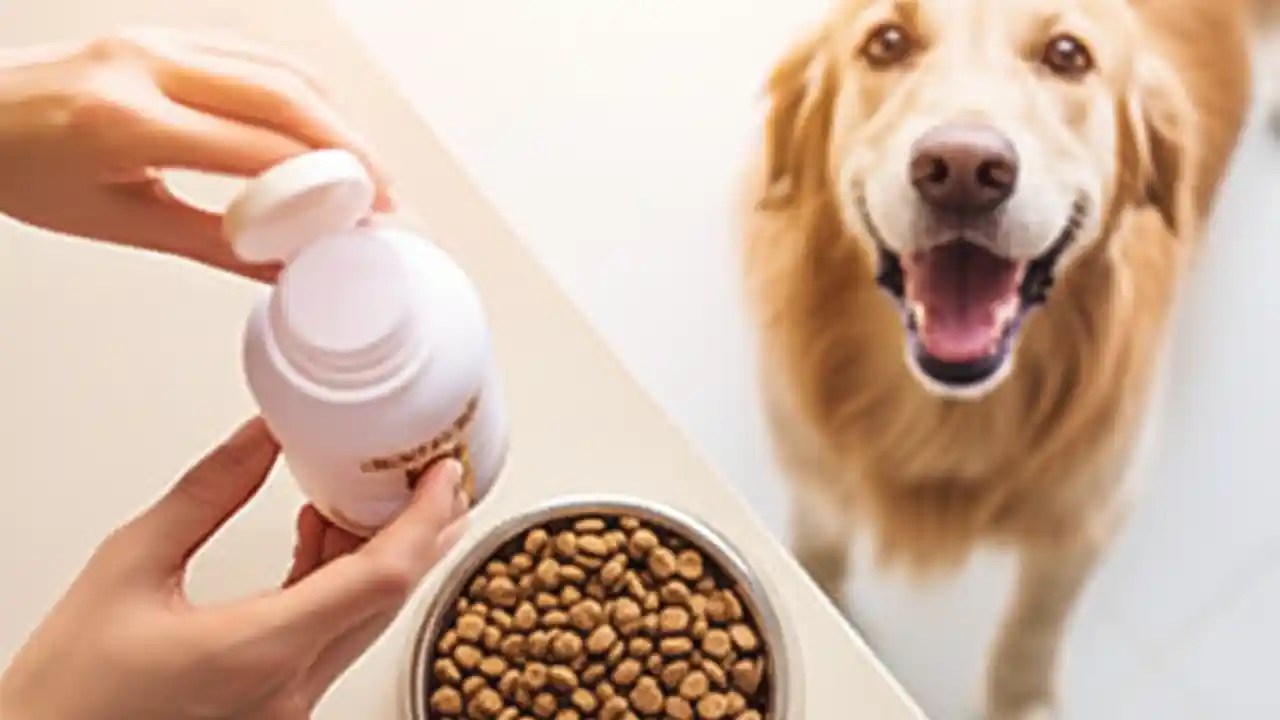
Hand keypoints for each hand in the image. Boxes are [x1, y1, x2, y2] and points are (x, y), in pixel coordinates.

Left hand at [0, 29, 391, 281]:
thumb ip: (211, 244)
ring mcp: (153, 39)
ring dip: (332, 113)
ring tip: (360, 163)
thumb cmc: (18, 167)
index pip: (259, 147)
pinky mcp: (162, 33)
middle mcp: (144, 65)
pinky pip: (252, 53)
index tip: (366, 213)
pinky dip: (298, 90)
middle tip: (383, 188)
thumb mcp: (115, 222)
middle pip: (284, 92)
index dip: (327, 182)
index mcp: (125, 122)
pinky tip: (317, 124)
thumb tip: (282, 270)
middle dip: (349, 143)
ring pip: (276, 65)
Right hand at [0, 419, 467, 719]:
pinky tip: (323, 536)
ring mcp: (287, 705)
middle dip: (423, 530)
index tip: (444, 473)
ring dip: (380, 554)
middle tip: (434, 474)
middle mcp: (290, 688)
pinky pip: (332, 636)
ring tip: (376, 493)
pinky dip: (339, 584)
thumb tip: (262, 437)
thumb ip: (208, 493)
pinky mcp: (275, 707)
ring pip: (364, 618)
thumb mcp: (130, 565)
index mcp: (262, 651)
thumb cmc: (69, 690)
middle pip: (388, 598)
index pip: (381, 578)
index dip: (425, 518)